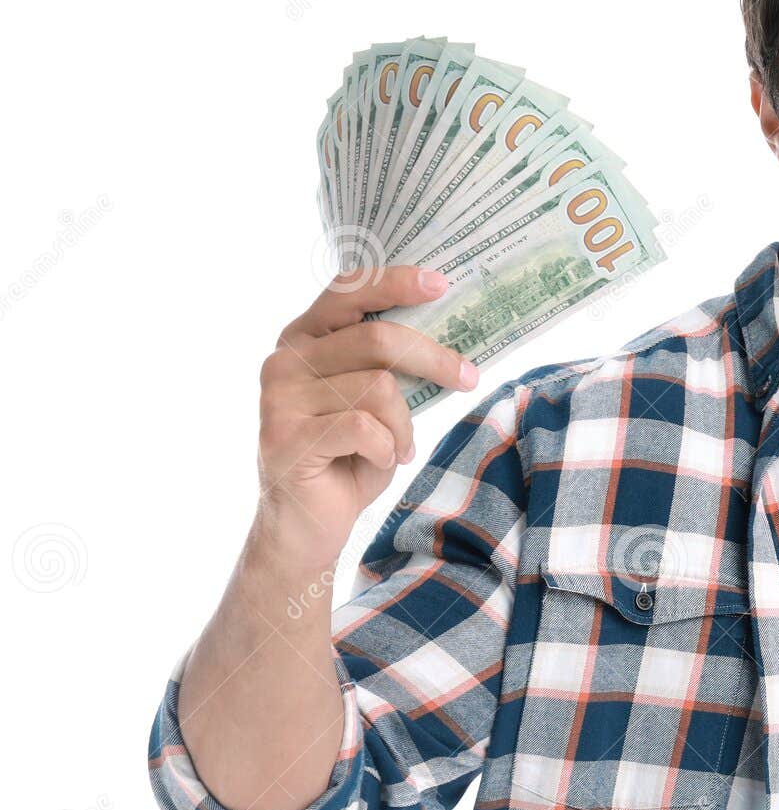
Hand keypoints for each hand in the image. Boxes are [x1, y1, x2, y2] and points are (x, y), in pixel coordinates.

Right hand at [255, 265, 478, 569]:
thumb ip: (388, 365)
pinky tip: (379, 460)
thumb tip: (448, 334)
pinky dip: (387, 447)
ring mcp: (279, 398)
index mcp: (304, 340)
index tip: (441, 283)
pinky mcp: (286, 436)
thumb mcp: (374, 402)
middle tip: (468, 378)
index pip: (348, 291)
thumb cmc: (349, 458)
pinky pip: (365, 428)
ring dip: (403, 426)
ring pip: (379, 389)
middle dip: (433, 359)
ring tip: (397, 448)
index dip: (396, 283)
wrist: (308, 526)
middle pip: (376, 339)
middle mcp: (285, 360)